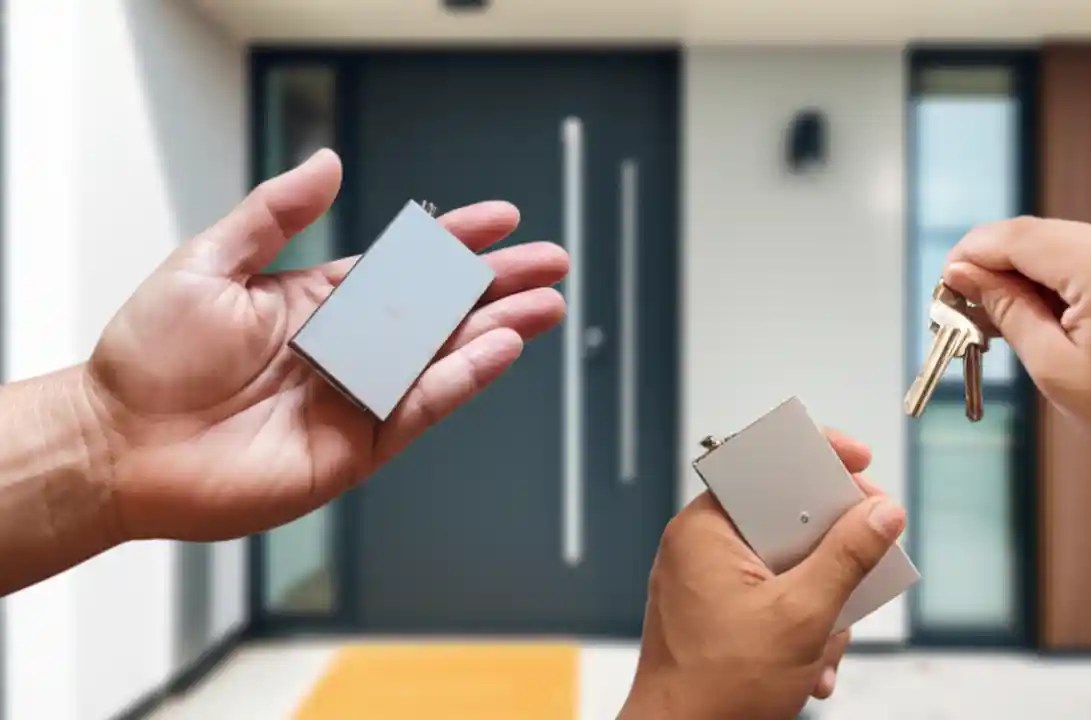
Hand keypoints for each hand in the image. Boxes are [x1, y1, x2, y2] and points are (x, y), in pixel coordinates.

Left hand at [81, 149, 567, 540]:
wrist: (120, 441)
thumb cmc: (150, 356)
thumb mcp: (211, 262)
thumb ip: (276, 215)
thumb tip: (329, 164)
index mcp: (317, 304)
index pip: (403, 267)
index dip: (452, 242)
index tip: (498, 219)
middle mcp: (346, 350)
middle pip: (439, 312)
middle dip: (496, 286)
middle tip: (549, 264)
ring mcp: (355, 399)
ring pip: (442, 357)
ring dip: (497, 330)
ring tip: (545, 306)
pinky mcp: (356, 447)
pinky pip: (420, 406)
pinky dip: (462, 378)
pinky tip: (498, 350)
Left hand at [620, 430, 905, 719]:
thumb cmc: (715, 688)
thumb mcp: (800, 616)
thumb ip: (847, 558)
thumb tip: (883, 513)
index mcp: (707, 528)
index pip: (764, 462)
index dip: (817, 456)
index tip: (859, 461)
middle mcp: (703, 545)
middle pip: (788, 516)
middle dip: (832, 556)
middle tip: (867, 569)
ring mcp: (711, 579)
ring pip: (789, 563)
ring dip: (822, 604)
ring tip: (826, 646)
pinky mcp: (721, 611)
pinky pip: (775, 596)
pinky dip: (801, 626)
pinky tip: (810, 668)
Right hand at [943, 217, 1090, 489]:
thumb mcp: (1055, 367)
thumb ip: (1005, 310)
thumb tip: (962, 274)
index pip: (1015, 237)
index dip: (969, 256)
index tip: (944, 287)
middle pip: (1036, 236)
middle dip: (994, 268)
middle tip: (966, 313)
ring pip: (1061, 243)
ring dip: (1026, 274)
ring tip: (1007, 324)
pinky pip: (1090, 254)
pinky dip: (1059, 278)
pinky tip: (1046, 316)